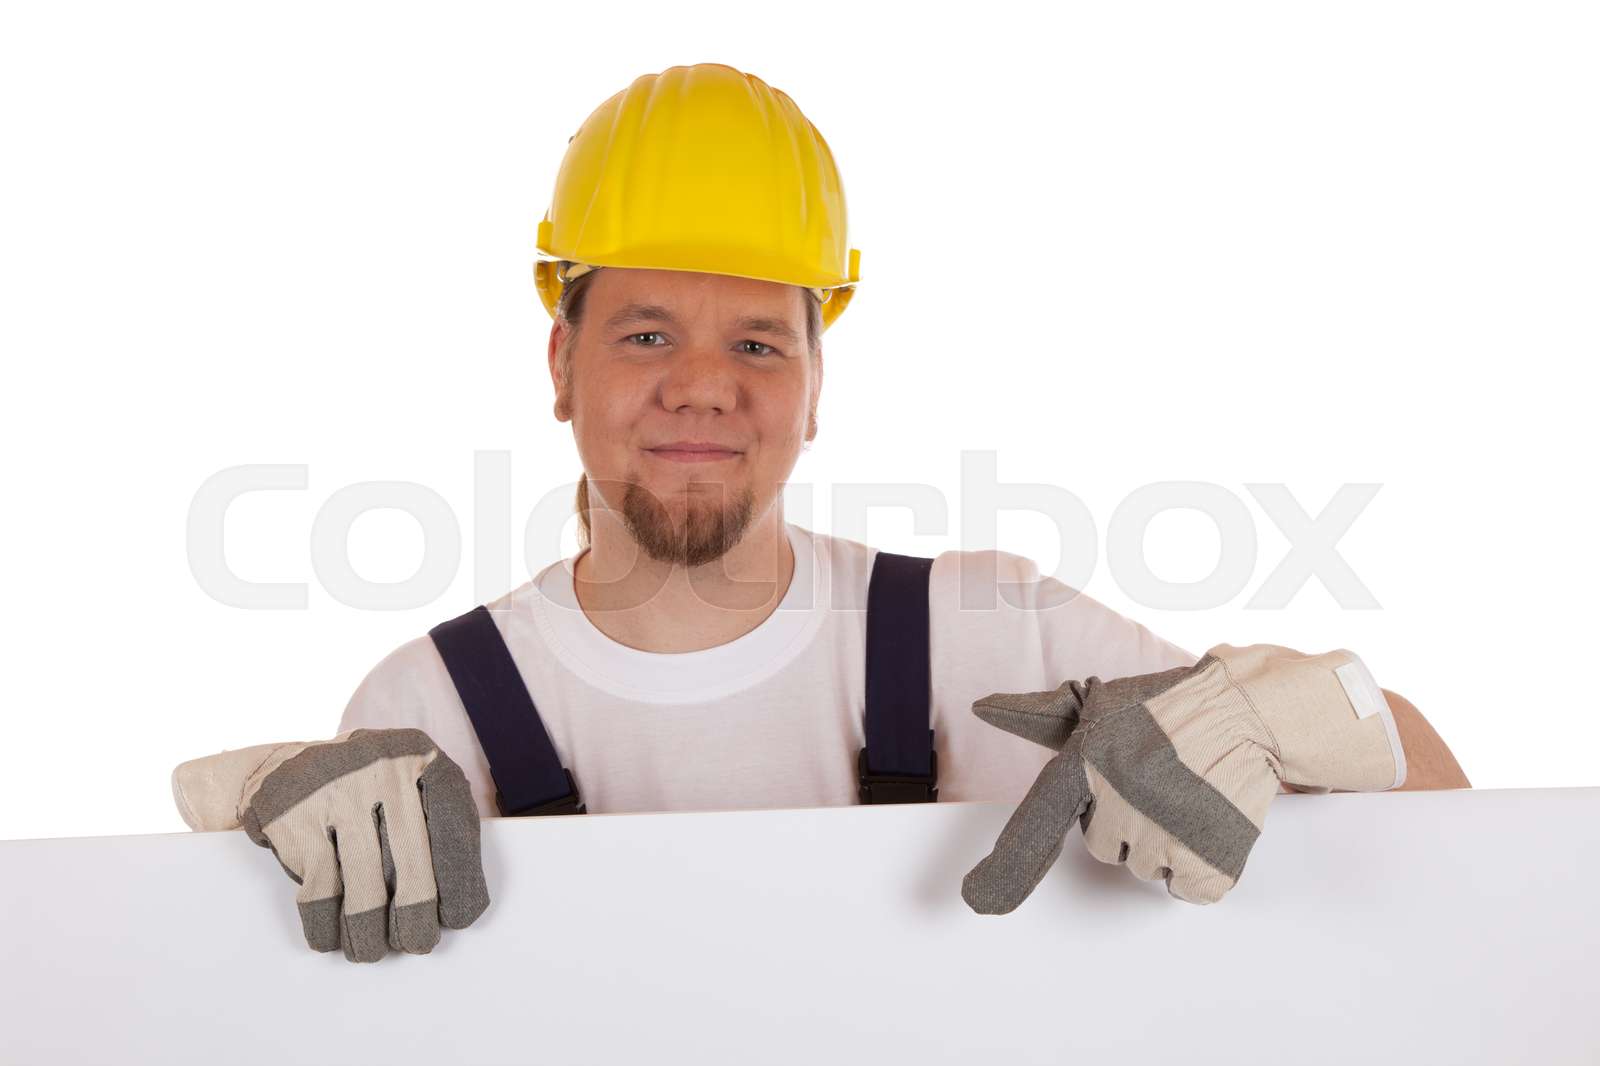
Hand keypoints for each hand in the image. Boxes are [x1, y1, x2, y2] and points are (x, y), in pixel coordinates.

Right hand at [172, 727, 489, 961]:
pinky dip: (326, 921)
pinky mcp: (295, 818)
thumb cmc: (368, 788)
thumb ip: (444, 826)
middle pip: (409, 860)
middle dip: (415, 914)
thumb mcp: (414, 785)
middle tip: (418, 943)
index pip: (451, 828)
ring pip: (362, 882)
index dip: (458, 880)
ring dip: (368, 929)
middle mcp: (382, 769)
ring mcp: (336, 792)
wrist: (285, 763)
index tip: (457, 917)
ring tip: (372, 949)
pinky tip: (332, 938)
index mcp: (422, 759)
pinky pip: (320, 887)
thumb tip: (464, 901)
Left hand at [961, 645, 1405, 911]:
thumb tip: (983, 708)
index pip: (1038, 824)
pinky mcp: (1209, 862)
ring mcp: (1166, 835)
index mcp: (1087, 761)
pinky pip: (1186, 889)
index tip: (978, 903)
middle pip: (1104, 845)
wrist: (1250, 713)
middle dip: (1125, 820)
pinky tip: (1208, 821)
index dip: (1007, 870)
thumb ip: (1040, 715)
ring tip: (1187, 794)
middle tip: (1156, 781)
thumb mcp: (1101, 704)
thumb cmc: (1169, 708)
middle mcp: (1121, 801)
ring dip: (1163, 841)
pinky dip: (1200, 866)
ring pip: (1144, 867)